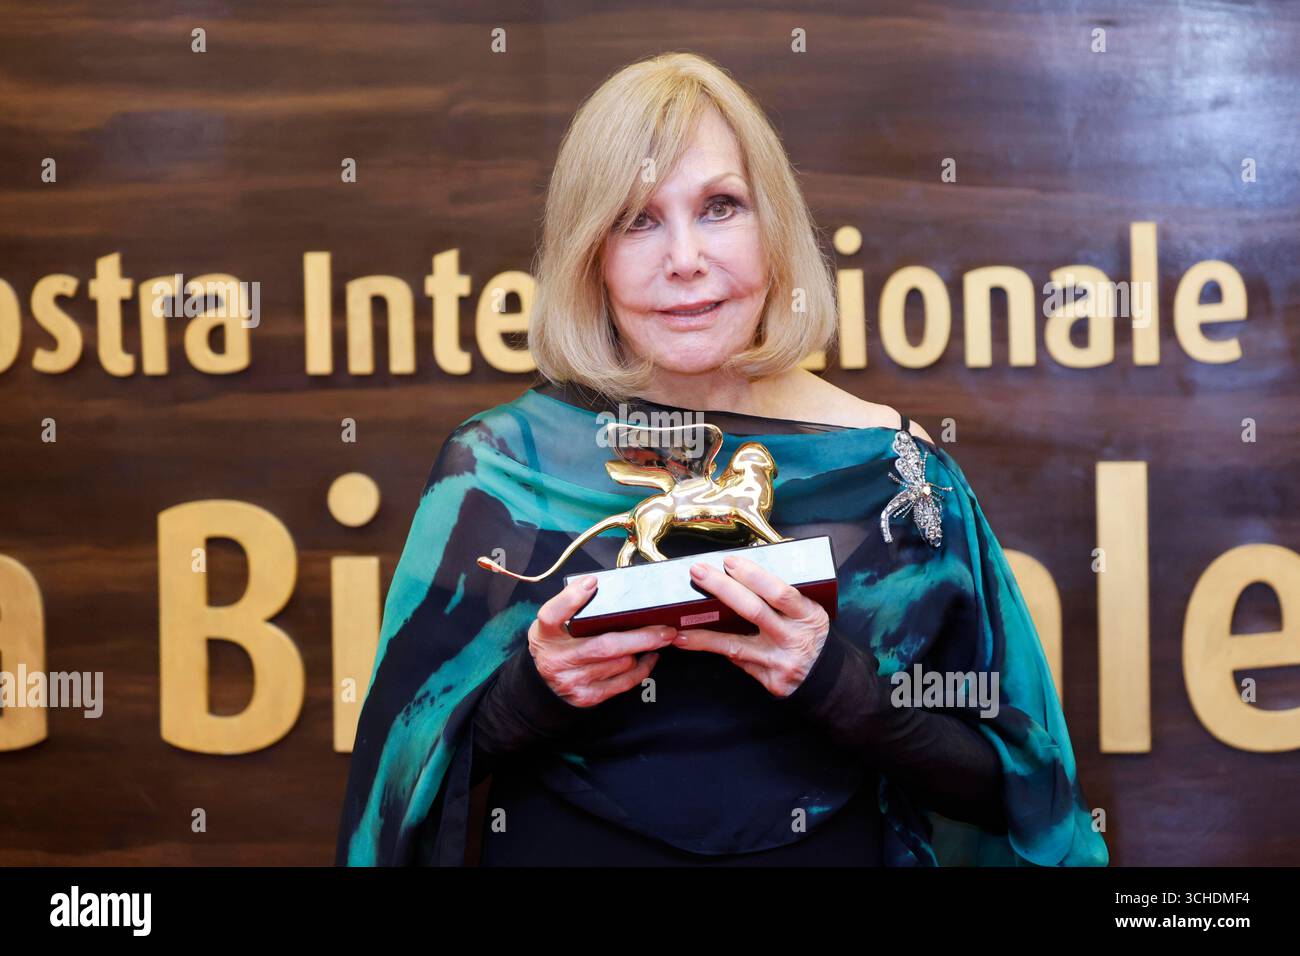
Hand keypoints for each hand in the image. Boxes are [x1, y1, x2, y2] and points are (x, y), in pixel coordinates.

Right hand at [528, 574, 677, 707]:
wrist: (542, 686)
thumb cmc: (555, 646)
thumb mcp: (554, 624)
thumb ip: (571, 607)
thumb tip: (598, 584)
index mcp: (545, 634)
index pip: (552, 614)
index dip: (572, 598)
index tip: (592, 582)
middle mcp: (558, 659)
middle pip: (604, 646)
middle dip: (640, 637)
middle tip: (665, 629)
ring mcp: (573, 680)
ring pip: (620, 663)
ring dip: (643, 651)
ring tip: (658, 639)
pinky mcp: (587, 696)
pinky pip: (623, 682)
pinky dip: (642, 668)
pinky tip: (649, 656)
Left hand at [672, 554, 829, 697]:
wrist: (826, 677)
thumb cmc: (810, 635)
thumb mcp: (809, 611)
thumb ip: (783, 594)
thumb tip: (746, 567)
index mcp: (807, 615)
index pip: (780, 592)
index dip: (754, 576)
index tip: (730, 561)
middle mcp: (793, 638)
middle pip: (754, 611)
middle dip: (722, 588)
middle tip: (699, 572)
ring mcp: (780, 661)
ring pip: (736, 644)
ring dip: (704, 634)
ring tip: (678, 625)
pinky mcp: (769, 680)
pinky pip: (737, 660)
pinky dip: (711, 649)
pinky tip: (689, 641)